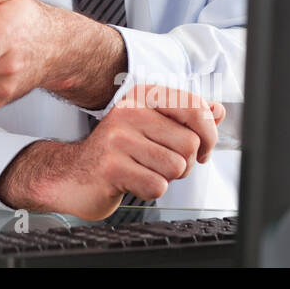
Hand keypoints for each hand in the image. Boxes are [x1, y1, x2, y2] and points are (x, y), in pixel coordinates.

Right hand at [0, 84, 226, 219]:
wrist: (73, 175)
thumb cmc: (116, 152)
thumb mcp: (151, 127)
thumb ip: (185, 117)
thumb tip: (217, 110)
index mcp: (142, 97)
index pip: (195, 107)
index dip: (209, 134)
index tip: (202, 149)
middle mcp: (129, 112)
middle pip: (190, 143)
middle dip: (184, 162)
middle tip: (162, 164)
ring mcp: (118, 139)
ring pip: (176, 166)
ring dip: (166, 177)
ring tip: (144, 171)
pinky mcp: (111, 166)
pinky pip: (157, 186)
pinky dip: (150, 191)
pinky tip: (133, 182)